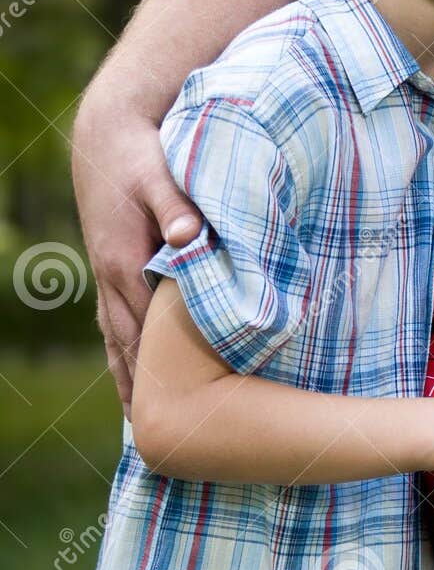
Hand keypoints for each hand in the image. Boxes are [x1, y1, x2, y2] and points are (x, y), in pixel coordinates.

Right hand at [71, 91, 201, 418]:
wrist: (108, 133)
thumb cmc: (143, 155)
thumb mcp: (161, 177)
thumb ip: (178, 208)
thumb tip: (188, 237)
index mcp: (125, 262)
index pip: (141, 332)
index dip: (151, 372)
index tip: (165, 410)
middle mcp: (112, 276)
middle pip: (125, 346)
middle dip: (137, 389)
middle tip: (154, 436)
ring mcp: (109, 272)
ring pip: (117, 336)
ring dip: (127, 375)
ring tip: (138, 418)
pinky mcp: (115, 263)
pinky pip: (117, 317)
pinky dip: (124, 348)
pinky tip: (131, 367)